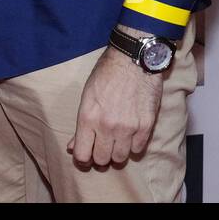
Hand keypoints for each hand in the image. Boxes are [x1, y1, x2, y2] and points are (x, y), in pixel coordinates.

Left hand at [66, 34, 163, 167]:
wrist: (133, 60)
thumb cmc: (106, 74)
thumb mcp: (87, 96)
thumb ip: (81, 124)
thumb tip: (72, 146)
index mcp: (88, 118)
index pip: (82, 155)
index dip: (82, 159)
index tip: (86, 156)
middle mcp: (107, 126)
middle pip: (102, 160)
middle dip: (100, 156)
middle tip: (102, 147)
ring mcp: (128, 128)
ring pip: (121, 158)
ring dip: (117, 152)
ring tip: (116, 141)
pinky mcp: (146, 126)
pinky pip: (138, 150)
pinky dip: (133, 146)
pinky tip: (130, 135)